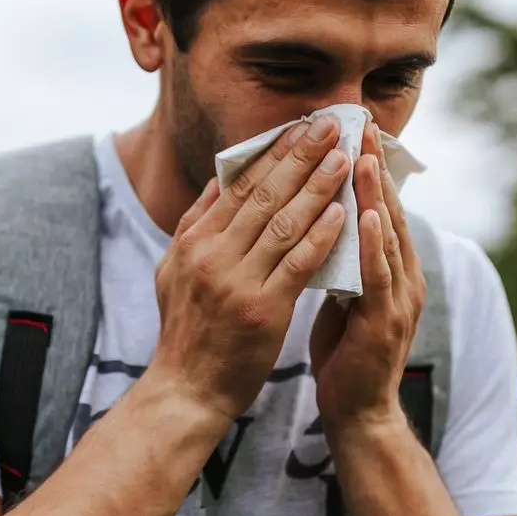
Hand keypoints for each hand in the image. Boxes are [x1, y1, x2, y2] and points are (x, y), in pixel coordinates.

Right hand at [148, 115, 350, 420]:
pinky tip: (342, 212)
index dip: (273, 152)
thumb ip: (194, 224)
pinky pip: (298, 264)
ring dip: (318, 186)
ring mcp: (237, 282)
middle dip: (301, 156)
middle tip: (330, 125)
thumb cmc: (185, 331)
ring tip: (345, 158)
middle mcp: (213, 256)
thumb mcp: (172, 270)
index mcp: (194, 242)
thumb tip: (216, 181)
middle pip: (265, 195)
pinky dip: (321, 236)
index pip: (240, 186)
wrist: (186, 390)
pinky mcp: (263, 310)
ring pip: (285, 223)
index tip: (300, 126)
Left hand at [311, 119, 424, 438]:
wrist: (357, 414)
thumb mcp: (341, 295)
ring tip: (363, 155)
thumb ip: (341, 259)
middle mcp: (403, 278)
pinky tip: (368, 215)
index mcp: (391, 268)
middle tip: (361, 125)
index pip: (379, 207)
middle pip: (389, 211)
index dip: (368, 169)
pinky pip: (379, 277)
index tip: (353, 129)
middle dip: (374, 167)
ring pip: (387, 237)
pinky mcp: (386, 324)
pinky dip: (374, 244)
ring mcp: (399, 300)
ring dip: (377, 195)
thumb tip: (317, 220)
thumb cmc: (344, 353)